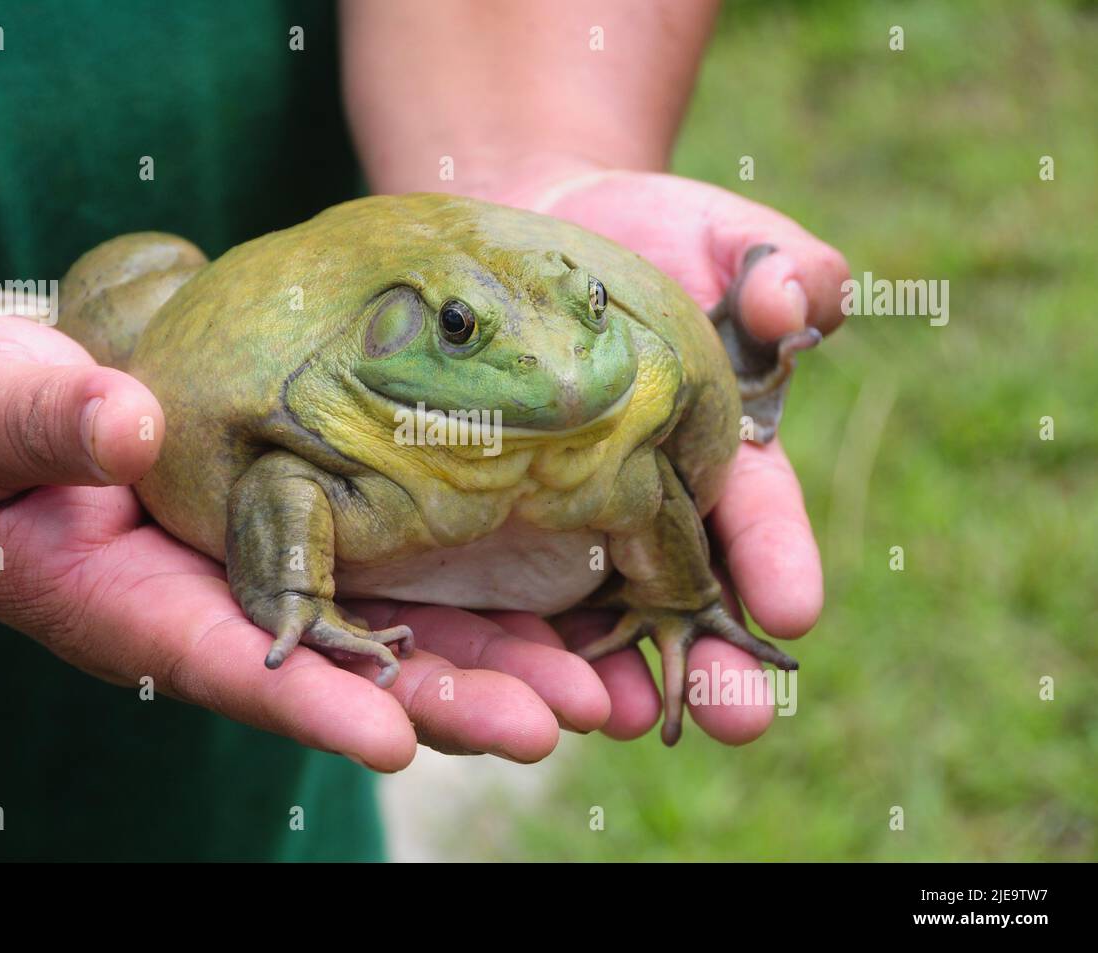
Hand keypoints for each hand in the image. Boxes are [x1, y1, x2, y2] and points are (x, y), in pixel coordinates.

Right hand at [0, 313, 611, 770]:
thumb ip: (44, 419)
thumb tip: (125, 424)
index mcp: (126, 599)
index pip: (228, 659)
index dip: (310, 700)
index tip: (396, 736)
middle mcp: (209, 604)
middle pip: (339, 667)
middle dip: (447, 697)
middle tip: (559, 719)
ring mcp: (257, 574)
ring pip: (384, 631)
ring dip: (487, 661)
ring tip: (593, 688)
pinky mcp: (291, 534)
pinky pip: (387, 572)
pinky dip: (467, 597)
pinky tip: (556, 608)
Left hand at [484, 166, 849, 745]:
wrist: (528, 234)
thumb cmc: (644, 236)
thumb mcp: (722, 237)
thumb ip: (783, 268)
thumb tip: (790, 305)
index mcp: (724, 449)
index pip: (759, 511)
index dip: (779, 558)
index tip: (794, 611)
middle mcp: (654, 504)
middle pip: (689, 595)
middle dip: (715, 660)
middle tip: (736, 719)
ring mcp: (576, 521)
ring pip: (602, 613)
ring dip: (616, 670)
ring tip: (621, 718)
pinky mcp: (500, 523)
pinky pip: (511, 590)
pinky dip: (521, 637)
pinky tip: (518, 680)